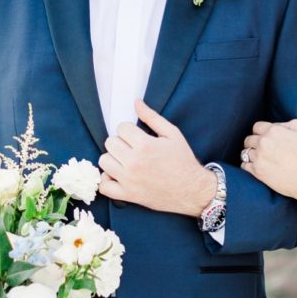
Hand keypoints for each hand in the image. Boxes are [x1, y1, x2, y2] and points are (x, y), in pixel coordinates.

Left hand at [97, 100, 213, 216]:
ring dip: (113, 159)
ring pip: (104, 161)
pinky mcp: (128, 195)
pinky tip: (117, 176)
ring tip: (125, 161)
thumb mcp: (172, 134)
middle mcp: (134, 162)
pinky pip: (104, 187)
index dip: (129, 130)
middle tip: (132, 148)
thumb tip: (136, 102)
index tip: (137, 137)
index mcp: (145, 145)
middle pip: (110, 142)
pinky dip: (107, 180)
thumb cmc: (183, 161)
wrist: (192, 190)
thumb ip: (152, 117)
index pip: (121, 128)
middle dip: (120, 142)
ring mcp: (129, 180)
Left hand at [240, 120, 296, 200]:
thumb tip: (279, 126)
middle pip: (249, 139)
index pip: (257, 126)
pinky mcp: (257, 171)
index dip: (261, 132)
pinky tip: (255, 167)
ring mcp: (259, 157)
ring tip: (260, 159)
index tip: (265, 138)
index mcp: (274, 130)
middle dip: (254, 143)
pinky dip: (247, 166)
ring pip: (245, 152)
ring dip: (251, 154)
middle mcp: (263, 142)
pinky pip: (244, 165)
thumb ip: (290, 124)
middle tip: (262, 150)